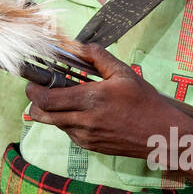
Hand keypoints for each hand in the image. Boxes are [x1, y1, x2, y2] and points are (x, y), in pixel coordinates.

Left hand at [24, 40, 182, 158]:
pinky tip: (83, 112)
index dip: (32, 90)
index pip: (46, 99)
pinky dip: (67, 121)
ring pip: (54, 124)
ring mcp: (86, 137)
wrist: (160, 134)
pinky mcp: (90, 146)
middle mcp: (84, 121)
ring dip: (53, 111)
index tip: (33, 81)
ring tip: (67, 99)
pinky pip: (68, 132)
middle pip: (41, 115)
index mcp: (91, 99)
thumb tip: (81, 47)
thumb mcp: (124, 73)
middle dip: (35, 102)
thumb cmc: (145, 102)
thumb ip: (99, 58)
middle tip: (42, 90)